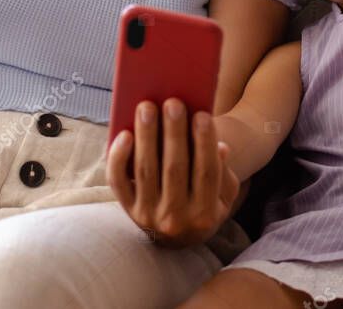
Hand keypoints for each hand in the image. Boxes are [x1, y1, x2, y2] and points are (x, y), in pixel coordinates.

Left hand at [106, 98, 240, 248]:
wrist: (178, 240)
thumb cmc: (204, 204)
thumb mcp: (224, 195)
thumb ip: (223, 172)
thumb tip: (219, 147)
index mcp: (205, 214)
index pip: (207, 173)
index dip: (204, 143)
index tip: (202, 114)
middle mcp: (176, 218)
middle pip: (175, 169)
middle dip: (173, 133)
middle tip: (172, 102)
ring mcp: (148, 215)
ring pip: (146, 170)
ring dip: (146, 135)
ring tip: (147, 107)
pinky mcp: (127, 209)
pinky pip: (118, 181)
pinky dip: (119, 157)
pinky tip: (124, 134)